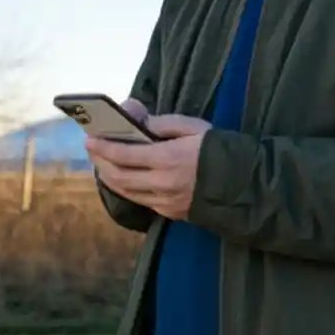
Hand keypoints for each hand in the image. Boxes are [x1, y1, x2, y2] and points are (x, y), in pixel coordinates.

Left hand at [86, 97, 212, 220]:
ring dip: (110, 178)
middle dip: (101, 163)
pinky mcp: (171, 212)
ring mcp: (165, 201)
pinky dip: (127, 188)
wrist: (245, 185)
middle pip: (118, 176)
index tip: (89, 140)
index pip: (124, 155)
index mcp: (169, 159)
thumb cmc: (220, 150)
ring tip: (103, 165)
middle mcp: (162, 183)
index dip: (103, 148)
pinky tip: (125, 178)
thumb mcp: (195, 128)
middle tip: (93, 151)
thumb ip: (164, 124)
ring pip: (126, 192)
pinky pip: (141, 200)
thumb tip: (139, 122)